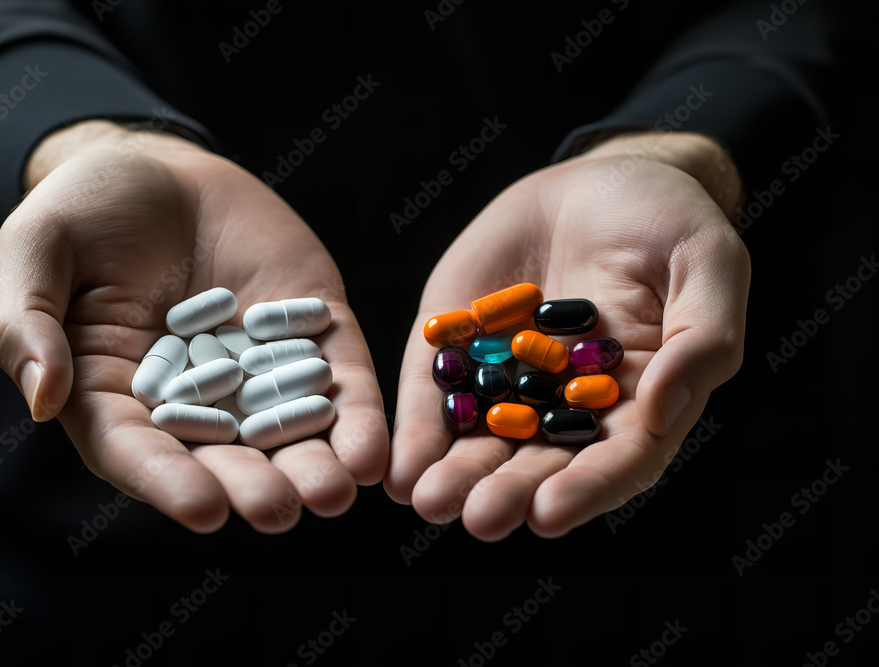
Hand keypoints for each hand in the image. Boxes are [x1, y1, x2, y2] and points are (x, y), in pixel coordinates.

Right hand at [0, 121, 387, 532]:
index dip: (169, 482)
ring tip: (336, 491)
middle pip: (223, 453)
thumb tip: (42, 400)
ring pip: (287, 428)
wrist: (159, 167)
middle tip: (282, 511)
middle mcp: (194, 396)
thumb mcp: (35, 251)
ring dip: (314, 464)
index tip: (204, 511)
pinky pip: (338, 379)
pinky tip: (373, 451)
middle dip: (254, 484)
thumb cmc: (82, 210)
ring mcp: (257, 366)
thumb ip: (26, 323)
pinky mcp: (311, 331)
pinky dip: (357, 416)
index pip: (140, 450)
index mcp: (116, 392)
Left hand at [386, 131, 748, 538]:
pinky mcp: (460, 342)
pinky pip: (435, 388)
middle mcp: (567, 402)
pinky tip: (398, 464)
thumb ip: (703, 338)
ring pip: (480, 438)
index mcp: (636, 398)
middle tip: (477, 518)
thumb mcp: (709, 265)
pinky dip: (417, 426)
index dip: (585, 490)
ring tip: (431, 500)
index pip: (616, 459)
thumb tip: (662, 408)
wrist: (602, 178)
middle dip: (507, 491)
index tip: (549, 515)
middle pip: (538, 461)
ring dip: (455, 474)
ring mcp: (508, 374)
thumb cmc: (671, 223)